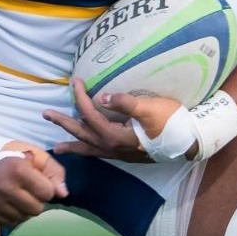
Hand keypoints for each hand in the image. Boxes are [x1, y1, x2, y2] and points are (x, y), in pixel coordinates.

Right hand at [0, 138, 66, 223]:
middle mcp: (3, 187)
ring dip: (24, 209)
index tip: (37, 180)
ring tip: (17, 196)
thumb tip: (64, 194)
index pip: (47, 193)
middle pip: (37, 210)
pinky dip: (12, 215)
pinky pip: (8, 223)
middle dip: (36, 200)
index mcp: (17, 170)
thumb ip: (54, 172)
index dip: (46, 187)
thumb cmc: (9, 154)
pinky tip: (8, 203)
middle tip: (27, 190)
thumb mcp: (35, 155)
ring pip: (23, 218)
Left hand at [44, 79, 182, 162]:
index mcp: (115, 136)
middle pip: (82, 133)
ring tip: (57, 147)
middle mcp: (112, 147)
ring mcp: (118, 153)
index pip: (90, 114)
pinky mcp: (125, 154)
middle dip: (63, 123)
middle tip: (45, 114)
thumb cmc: (172, 122)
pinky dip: (88, 150)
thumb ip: (125, 103)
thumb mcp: (150, 108)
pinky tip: (86, 149)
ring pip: (89, 147)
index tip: (75, 81)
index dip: (80, 97)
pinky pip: (99, 153)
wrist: (190, 140)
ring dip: (72, 143)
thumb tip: (102, 97)